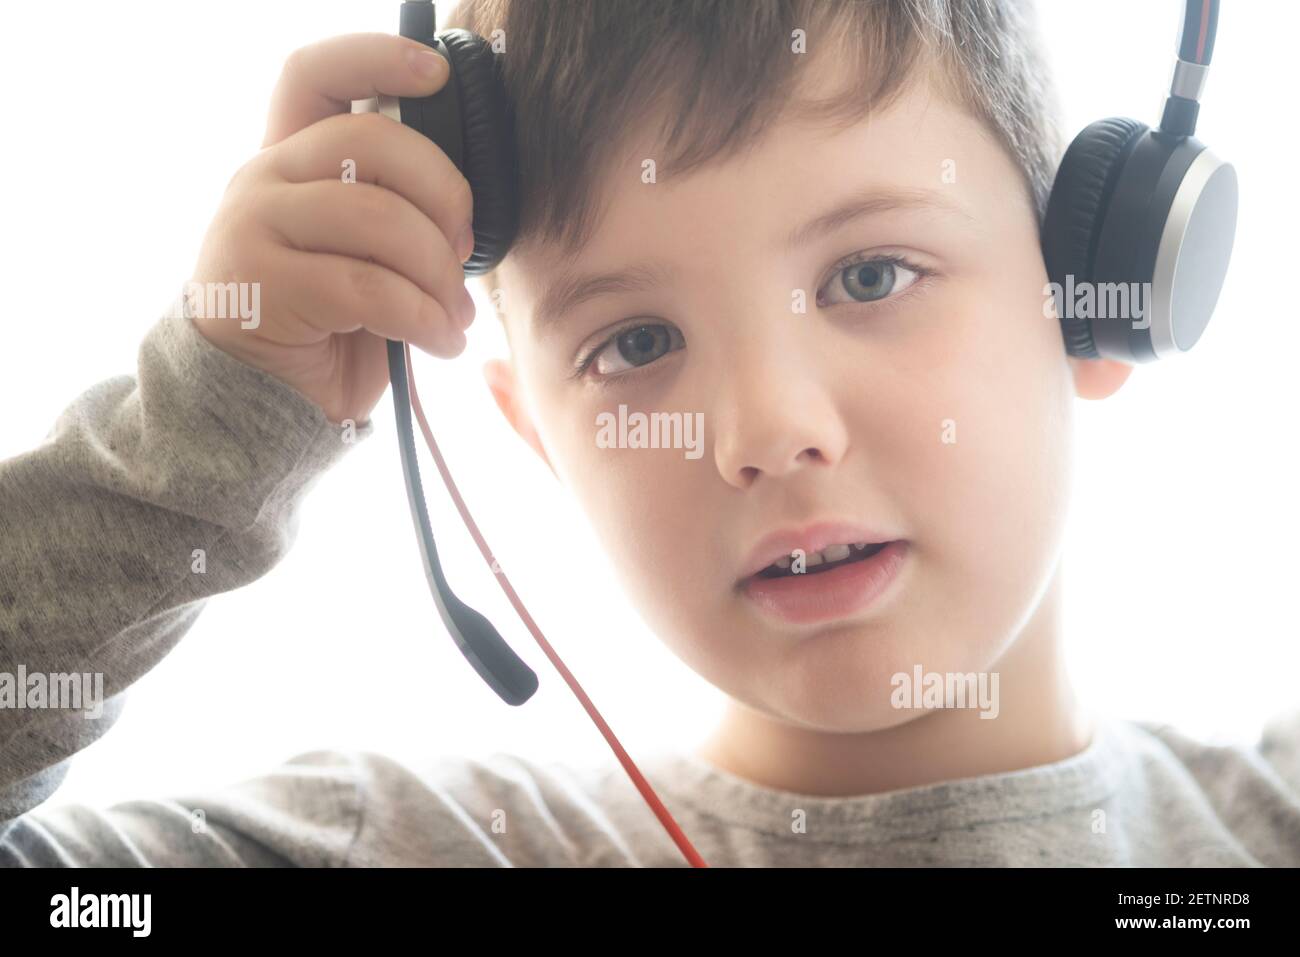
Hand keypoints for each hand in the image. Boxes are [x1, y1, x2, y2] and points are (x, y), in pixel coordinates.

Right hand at [188, 32, 476, 424]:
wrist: (259, 401)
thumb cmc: (328, 325)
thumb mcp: (363, 257)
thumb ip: (394, 214)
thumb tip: (464, 213)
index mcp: (291, 159)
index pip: (316, 75)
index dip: (377, 58)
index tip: (435, 72)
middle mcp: (264, 178)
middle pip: (372, 141)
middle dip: (445, 195)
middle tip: (465, 250)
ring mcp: (254, 227)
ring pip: (380, 220)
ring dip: (439, 275)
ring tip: (454, 318)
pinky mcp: (262, 286)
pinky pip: (371, 289)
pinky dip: (425, 319)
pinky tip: (439, 342)